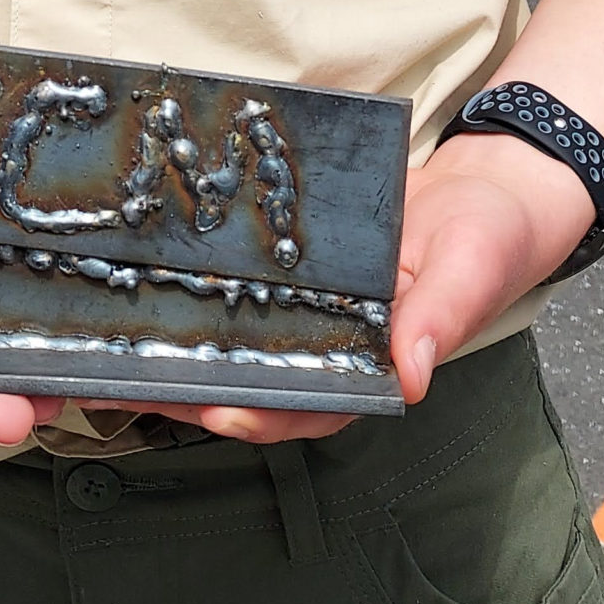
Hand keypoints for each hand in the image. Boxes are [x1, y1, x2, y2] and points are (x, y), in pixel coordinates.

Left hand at [151, 133, 595, 446]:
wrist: (486, 189)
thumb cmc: (489, 239)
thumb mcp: (470, 271)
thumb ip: (440, 319)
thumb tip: (412, 375)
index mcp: (376, 365)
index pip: (313, 407)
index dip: (265, 414)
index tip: (219, 410)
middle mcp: (335, 345)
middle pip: (259, 381)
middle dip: (194, 390)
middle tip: (128, 381)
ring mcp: (311, 308)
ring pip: (241, 341)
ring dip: (184, 349)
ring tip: (114, 350)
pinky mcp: (294, 268)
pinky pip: (245, 286)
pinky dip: (202, 290)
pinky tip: (152, 282)